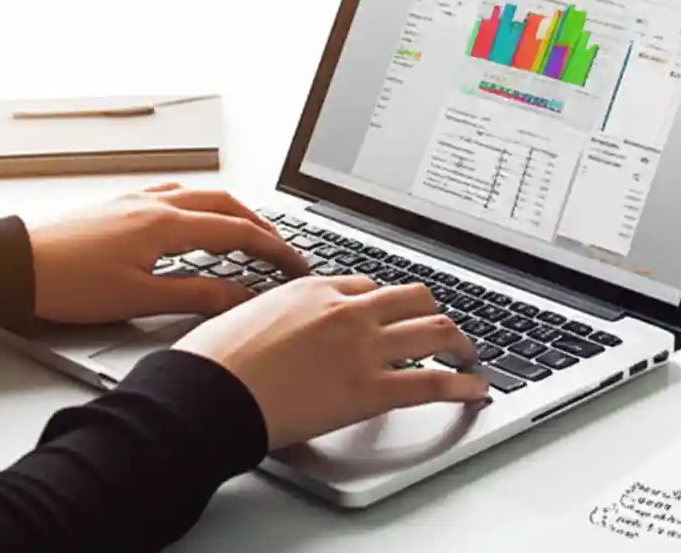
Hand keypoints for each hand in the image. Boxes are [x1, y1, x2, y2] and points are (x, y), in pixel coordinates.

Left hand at [30, 183, 307, 323]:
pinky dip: (200, 205)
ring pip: (201, 195)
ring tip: (249, 232)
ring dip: (233, 211)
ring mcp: (136, 199)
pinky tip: (195, 220)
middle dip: (263, 225)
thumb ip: (197, 295)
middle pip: (227, 205)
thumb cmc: (66, 284)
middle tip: (283, 249)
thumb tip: (240, 296)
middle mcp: (156, 203)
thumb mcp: (139, 298)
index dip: (275, 250)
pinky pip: (175, 194)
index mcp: (166, 224)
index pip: (239, 232)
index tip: (295, 266)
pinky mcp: (119, 205)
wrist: (11, 266)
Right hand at [174, 275, 489, 449]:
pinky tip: (475, 389)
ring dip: (459, 342)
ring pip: (435, 330)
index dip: (386, 304)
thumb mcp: (242, 315)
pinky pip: (433, 382)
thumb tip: (275, 324)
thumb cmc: (212, 362)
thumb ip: (275, 315)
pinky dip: (463, 385)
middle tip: (441, 328)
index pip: (367, 287)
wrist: (204, 394)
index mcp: (314, 291)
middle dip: (432, 312)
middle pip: (413, 297)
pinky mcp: (370, 389)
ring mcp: (362, 348)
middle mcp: (346, 311)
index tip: (392, 315)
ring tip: (467, 355)